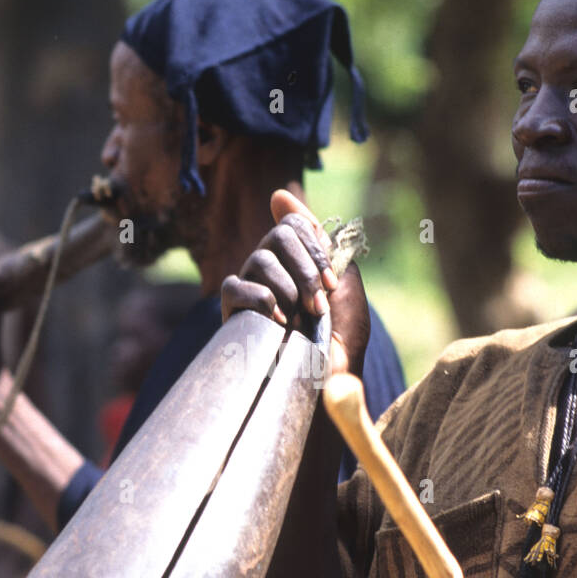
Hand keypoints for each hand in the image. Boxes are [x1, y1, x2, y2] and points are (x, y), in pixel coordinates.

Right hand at [221, 189, 368, 376]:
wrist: (326, 381)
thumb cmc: (339, 339)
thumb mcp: (344, 284)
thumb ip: (324, 243)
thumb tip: (278, 195)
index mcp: (298, 259)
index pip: (294, 224)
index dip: (314, 249)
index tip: (332, 285)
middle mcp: (272, 268)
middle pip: (278, 234)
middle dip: (305, 269)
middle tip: (320, 305)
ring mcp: (250, 288)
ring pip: (259, 259)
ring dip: (288, 289)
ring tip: (300, 320)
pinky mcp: (232, 311)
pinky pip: (234, 286)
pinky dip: (260, 300)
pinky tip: (278, 322)